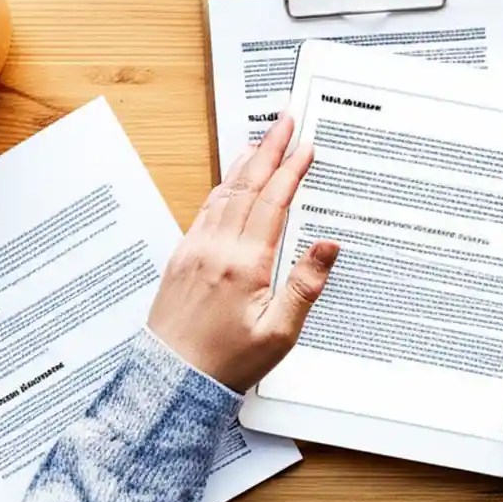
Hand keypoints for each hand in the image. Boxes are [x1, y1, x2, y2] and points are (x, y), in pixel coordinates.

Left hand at [148, 115, 338, 392]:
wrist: (173, 380)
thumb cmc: (228, 363)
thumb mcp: (279, 333)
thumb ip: (305, 286)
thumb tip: (329, 245)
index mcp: (245, 264)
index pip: (273, 203)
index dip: (291, 171)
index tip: (306, 146)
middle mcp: (216, 248)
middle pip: (248, 186)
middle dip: (269, 150)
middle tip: (285, 121)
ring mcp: (194, 250)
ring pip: (224, 193)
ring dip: (246, 163)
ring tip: (262, 139)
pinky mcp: (181, 257)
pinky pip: (205, 209)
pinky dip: (223, 186)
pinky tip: (230, 180)